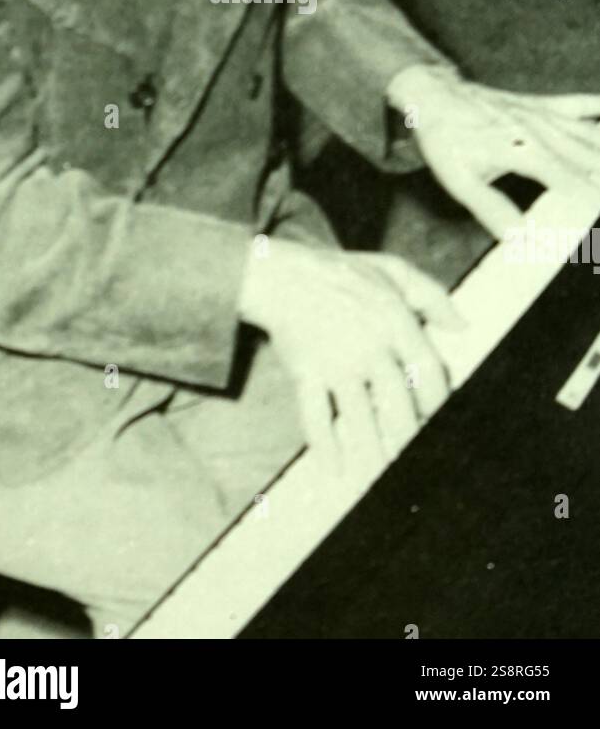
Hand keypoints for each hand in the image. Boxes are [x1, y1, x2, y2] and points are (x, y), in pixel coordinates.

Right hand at [240, 238, 460, 472]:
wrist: (284, 274)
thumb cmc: (342, 273)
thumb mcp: (393, 270)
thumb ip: (432, 294)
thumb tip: (463, 325)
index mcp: (395, 321)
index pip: (429, 373)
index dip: (439, 402)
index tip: (439, 420)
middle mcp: (369, 347)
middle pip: (399, 406)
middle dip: (410, 439)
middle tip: (418, 461)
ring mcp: (336, 363)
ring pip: (361, 421)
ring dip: (374, 455)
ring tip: (384, 478)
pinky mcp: (306, 373)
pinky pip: (315, 417)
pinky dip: (324, 447)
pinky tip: (335, 470)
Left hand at [388, 63, 599, 238]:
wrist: (433, 95)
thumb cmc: (446, 141)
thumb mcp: (458, 181)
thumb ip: (491, 210)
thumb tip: (519, 241)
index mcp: (520, 150)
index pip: (566, 178)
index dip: (591, 195)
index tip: (599, 215)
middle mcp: (538, 130)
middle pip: (588, 156)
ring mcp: (544, 115)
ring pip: (591, 133)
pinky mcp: (544, 104)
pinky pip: (581, 104)